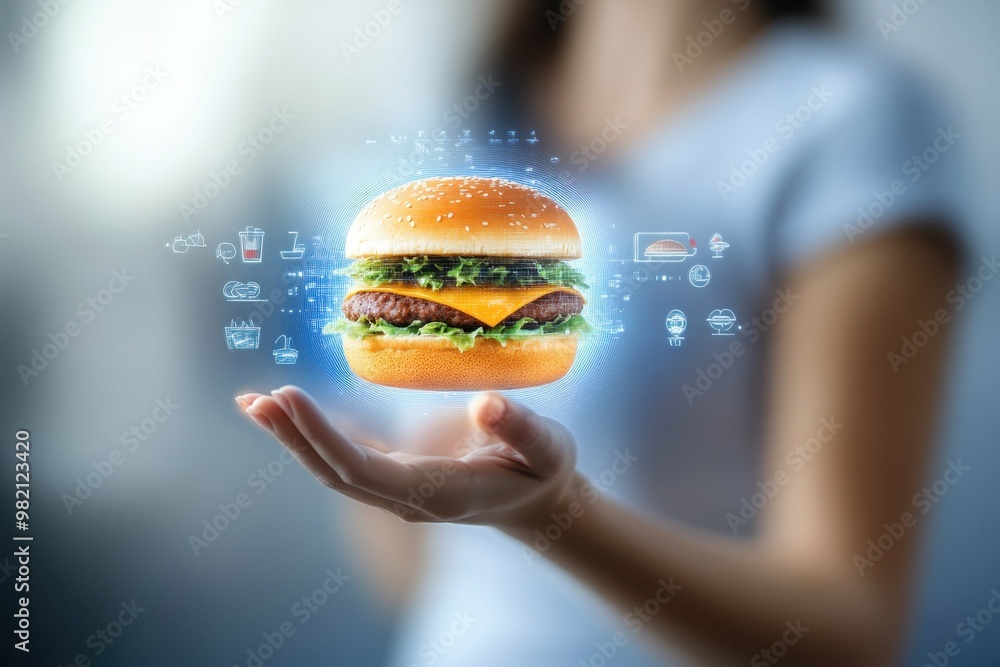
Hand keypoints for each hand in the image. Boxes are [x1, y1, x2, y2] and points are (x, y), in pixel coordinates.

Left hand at [235, 386, 577, 530]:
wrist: (538, 502)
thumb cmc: (544, 471)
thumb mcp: (548, 449)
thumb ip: (520, 429)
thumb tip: (486, 403)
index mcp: (439, 490)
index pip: (365, 469)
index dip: (324, 437)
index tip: (292, 398)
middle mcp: (408, 496)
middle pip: (338, 473)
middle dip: (296, 438)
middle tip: (258, 399)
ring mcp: (399, 488)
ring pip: (335, 468)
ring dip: (294, 438)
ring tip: (254, 403)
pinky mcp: (397, 473)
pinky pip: (346, 457)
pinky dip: (313, 435)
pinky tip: (288, 411)